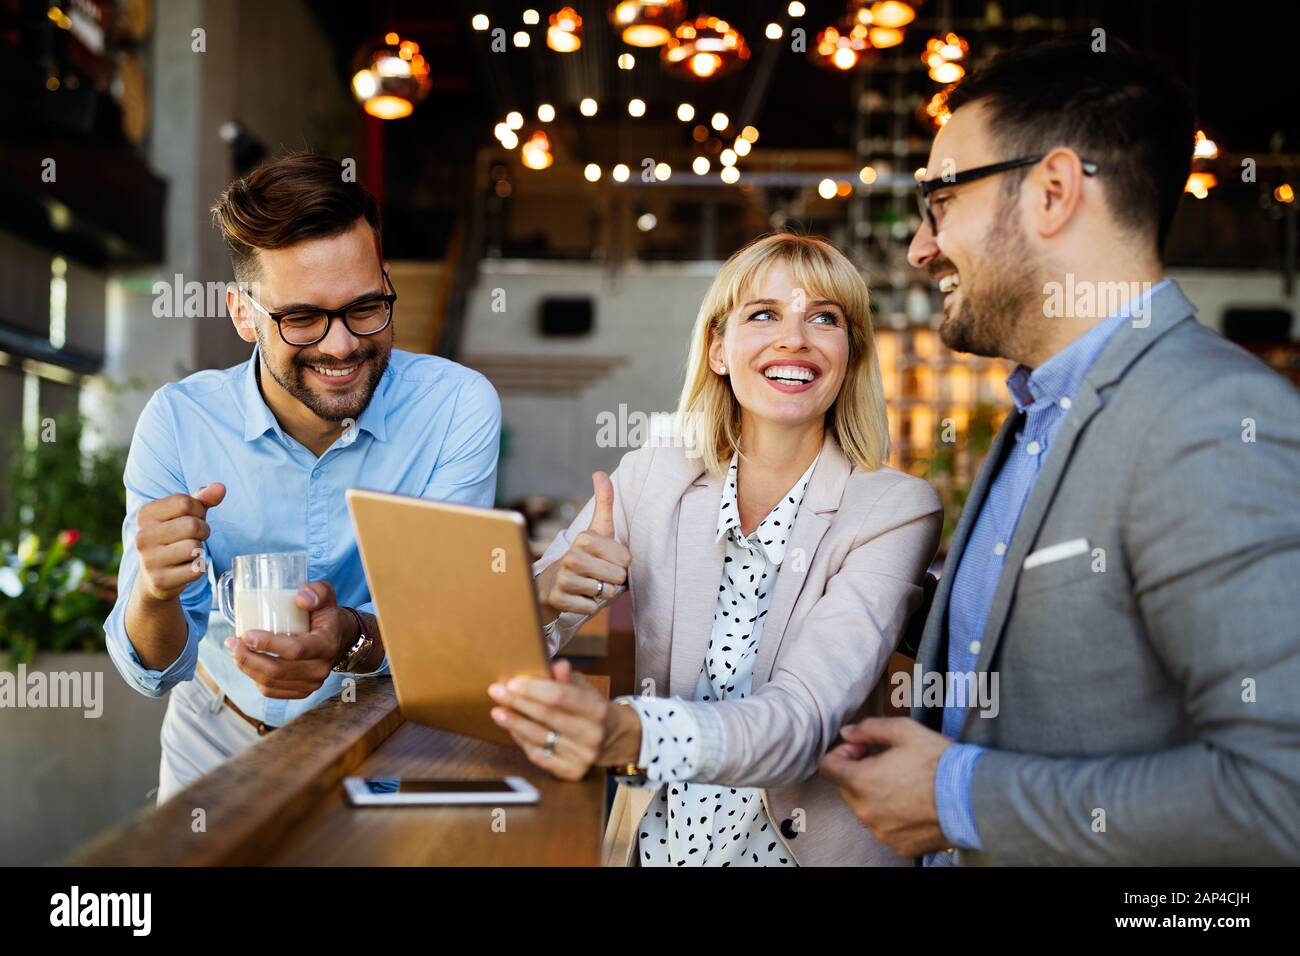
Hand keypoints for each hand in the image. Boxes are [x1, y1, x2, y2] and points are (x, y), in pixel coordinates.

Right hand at [133, 483, 224, 601]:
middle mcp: (142, 536)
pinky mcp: (160, 580)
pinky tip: (186, 568)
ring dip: (200, 551)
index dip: (198, 510)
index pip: (185, 502)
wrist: (156, 575)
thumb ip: (203, 498)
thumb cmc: (175, 536)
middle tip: (195, 538)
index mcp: (145, 514)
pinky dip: (198, 568)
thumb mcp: (186, 513)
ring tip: (189, 553)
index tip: (192, 518)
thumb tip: (220, 488)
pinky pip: (196, 570)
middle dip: (203, 531)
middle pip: (192, 525)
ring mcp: (148, 560)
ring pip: (194, 548)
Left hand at [224, 581, 347, 698]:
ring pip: (270, 683)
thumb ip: (317, 591)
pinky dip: (254, 678)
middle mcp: (320, 669)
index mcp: (326, 645)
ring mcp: (311, 684)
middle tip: (232, 642)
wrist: (339, 637)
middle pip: (277, 671)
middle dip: (248, 658)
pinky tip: (247, 663)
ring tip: (234, 650)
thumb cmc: (326, 614)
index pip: (295, 650)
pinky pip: (270, 691)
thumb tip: (299, 598)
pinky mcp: (301, 692)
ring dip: (246, 668)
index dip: (268, 644)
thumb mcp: (325, 595)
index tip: (247, 634)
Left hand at [487, 659, 631, 780]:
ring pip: (539, 737)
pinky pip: (539, 756)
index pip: (560, 697)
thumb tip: (557, 666)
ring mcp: (582, 756)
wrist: (611, 737)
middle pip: (546, 716)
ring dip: (515, 723)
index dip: (534, 689)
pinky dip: (523, 741)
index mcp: (596, 710)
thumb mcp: (583, 688)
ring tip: (498, 711)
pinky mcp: (572, 772)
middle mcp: (591, 735)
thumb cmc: (589, 708)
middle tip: (496, 692)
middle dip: (517, 702)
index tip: (512, 682)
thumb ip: (567, 678)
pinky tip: (513, 729)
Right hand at [537, 472, 629, 619]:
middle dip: (612, 581)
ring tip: (587, 585)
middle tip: (597, 575)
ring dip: (600, 594)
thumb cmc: (583, 556)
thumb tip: (600, 472)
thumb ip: (604, 503)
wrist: (551, 583)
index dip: (621, 564)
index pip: (626, 560)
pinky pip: (591, 609)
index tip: (605, 560)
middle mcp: (572, 556)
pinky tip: (577, 597)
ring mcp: (564, 578)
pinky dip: (588, 606)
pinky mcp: (558, 599)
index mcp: (585, 538)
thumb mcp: (596, 530)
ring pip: (605, 594)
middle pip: (618, 578)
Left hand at [818, 717, 952, 857]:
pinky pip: (884, 826)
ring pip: (865, 808)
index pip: (827, 767)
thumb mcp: (904, 731)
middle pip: (845, 788)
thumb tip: (848, 732)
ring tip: (904, 781)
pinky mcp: (898, 845)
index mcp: (860, 781)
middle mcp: (865, 811)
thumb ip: (869, 728)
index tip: (863, 748)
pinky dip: (892, 814)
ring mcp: (881, 831)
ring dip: (875, 793)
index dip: (842, 752)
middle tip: (886, 761)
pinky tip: (913, 802)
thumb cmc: (939, 762)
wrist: (973, 798)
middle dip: (858, 771)